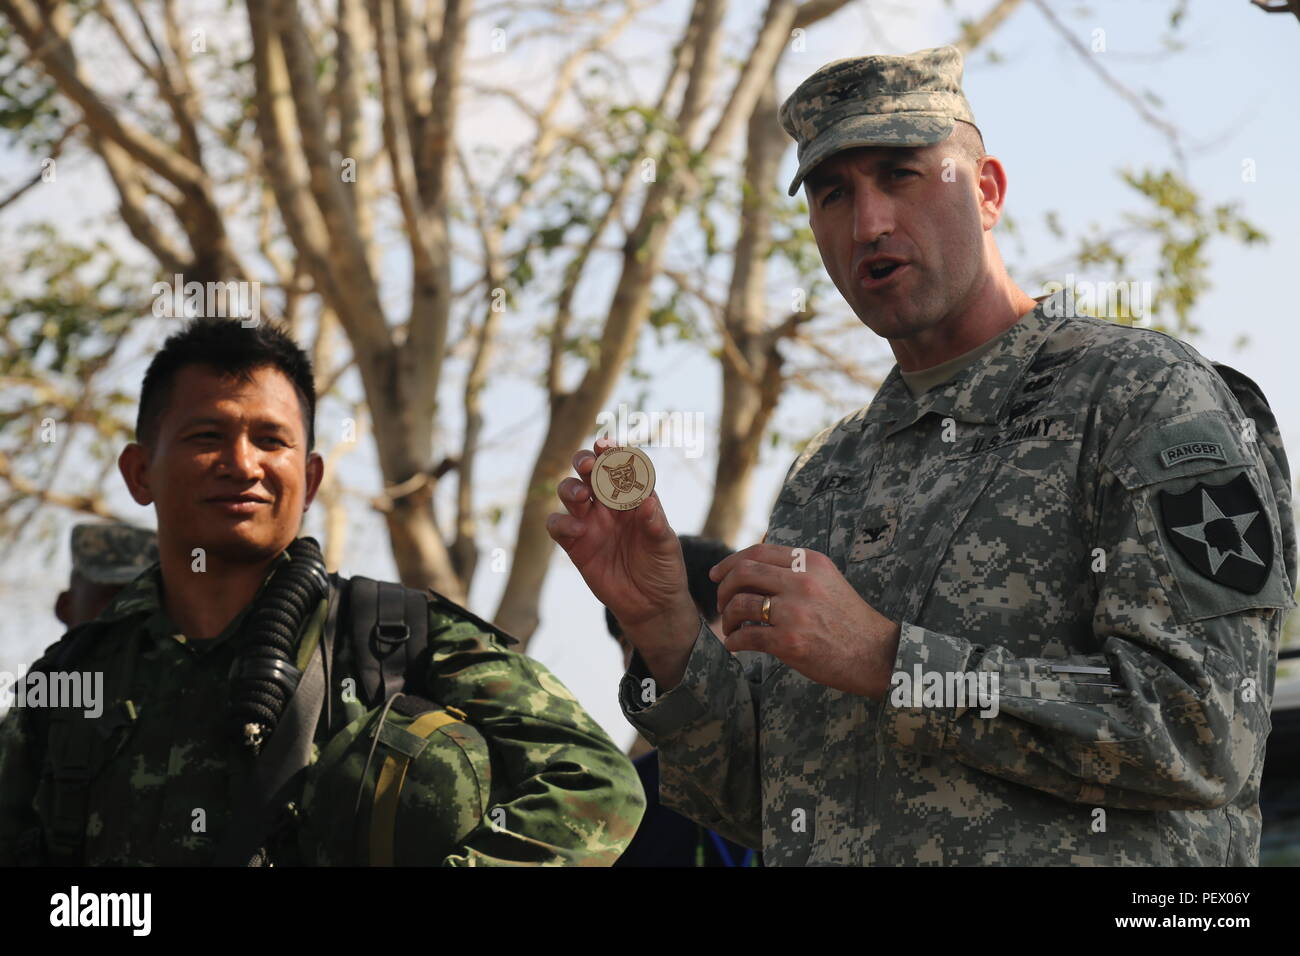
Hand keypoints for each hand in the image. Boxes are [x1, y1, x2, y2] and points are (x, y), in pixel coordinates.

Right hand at [546, 438, 698, 685]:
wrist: (651, 604)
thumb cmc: (663, 568)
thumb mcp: (666, 546)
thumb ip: (656, 524)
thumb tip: (647, 500)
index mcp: (634, 496)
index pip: (621, 466)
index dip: (612, 451)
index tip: (606, 445)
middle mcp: (609, 504)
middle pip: (589, 472)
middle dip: (585, 462)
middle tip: (589, 465)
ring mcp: (590, 522)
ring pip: (570, 492)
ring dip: (571, 488)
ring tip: (582, 497)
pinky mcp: (575, 544)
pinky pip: (557, 525)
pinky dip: (561, 523)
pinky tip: (577, 531)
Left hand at [710, 544, 900, 697]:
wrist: (876, 653)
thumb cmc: (848, 619)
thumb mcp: (827, 580)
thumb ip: (795, 570)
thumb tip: (752, 566)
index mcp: (810, 562)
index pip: (757, 552)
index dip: (730, 562)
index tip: (716, 575)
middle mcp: (801, 582)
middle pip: (743, 573)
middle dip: (724, 589)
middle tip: (721, 603)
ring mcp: (795, 612)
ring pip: (740, 604)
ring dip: (727, 617)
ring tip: (731, 628)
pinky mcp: (791, 642)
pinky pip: (747, 637)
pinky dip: (734, 642)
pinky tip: (736, 646)